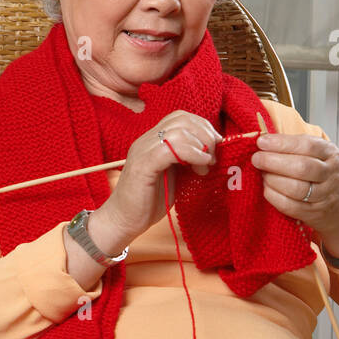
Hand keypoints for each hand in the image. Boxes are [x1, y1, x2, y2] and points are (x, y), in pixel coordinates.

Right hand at [95, 109, 222, 247]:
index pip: (180, 117)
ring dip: (201, 146)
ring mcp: (142, 151)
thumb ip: (186, 159)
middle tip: (213, 157)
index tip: (215, 146)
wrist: (123, 221)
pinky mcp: (143, 166)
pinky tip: (200, 168)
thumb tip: (212, 151)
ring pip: (178, 131)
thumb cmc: (148, 202)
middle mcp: (146, 140)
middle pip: (182, 120)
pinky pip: (171, 149)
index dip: (203, 126)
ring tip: (205, 166)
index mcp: (152, 141)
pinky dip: (193, 155)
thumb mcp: (173, 175)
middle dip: (206, 135)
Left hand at [249, 133, 338, 257]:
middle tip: (256, 159)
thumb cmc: (319, 173)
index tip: (261, 142)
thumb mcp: (315, 154)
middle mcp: (332, 173)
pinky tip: (267, 189)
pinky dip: (274, 197)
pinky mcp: (315, 213)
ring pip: (297, 189)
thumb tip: (263, 142)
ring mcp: (326, 195)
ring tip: (262, 174)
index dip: (282, 143)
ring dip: (273, 180)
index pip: (307, 145)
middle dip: (273, 162)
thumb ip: (293, 146)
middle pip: (302, 167)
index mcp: (330, 153)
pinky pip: (291, 206)